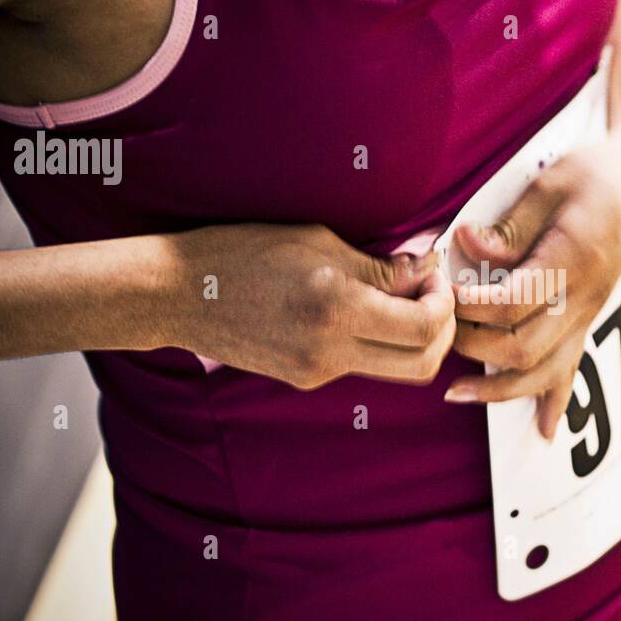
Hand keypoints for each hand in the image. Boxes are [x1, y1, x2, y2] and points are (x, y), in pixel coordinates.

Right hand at [165, 223, 454, 389]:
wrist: (177, 294)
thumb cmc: (241, 252)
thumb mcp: (317, 242)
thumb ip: (378, 266)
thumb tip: (426, 269)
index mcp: (338, 309)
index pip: (425, 327)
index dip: (443, 302)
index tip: (434, 276)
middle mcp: (331, 350)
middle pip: (422, 364)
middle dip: (442, 331)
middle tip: (433, 296)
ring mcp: (317, 371)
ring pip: (394, 370)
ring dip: (412, 340)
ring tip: (400, 299)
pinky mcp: (304, 378)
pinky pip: (360, 365)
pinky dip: (377, 341)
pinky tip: (363, 311)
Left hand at [443, 129, 620, 438]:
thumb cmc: (595, 174)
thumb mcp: (550, 182)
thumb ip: (510, 224)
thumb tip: (466, 246)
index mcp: (573, 260)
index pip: (515, 302)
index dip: (472, 305)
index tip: (442, 293)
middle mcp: (584, 298)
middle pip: (525, 347)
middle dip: (473, 346)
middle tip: (439, 333)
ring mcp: (588, 314)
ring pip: (545, 372)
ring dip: (499, 389)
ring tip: (456, 394)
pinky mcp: (587, 320)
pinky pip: (572, 370)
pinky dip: (555, 402)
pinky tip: (542, 430)